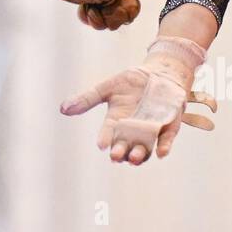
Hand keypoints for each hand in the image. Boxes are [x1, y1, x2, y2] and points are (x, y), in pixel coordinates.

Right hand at [60, 37, 215, 164]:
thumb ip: (88, 99)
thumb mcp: (108, 87)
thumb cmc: (132, 82)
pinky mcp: (168, 129)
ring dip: (139, 155)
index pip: (109, 134)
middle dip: (121, 152)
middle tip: (116, 156)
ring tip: (134, 157)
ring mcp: (151, 131)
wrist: (160, 74)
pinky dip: (164, 148)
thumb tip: (62, 109)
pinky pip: (166, 141)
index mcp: (116, 122)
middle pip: (125, 147)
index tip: (101, 144)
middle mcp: (133, 131)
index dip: (105, 139)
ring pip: (144, 149)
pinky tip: (161, 153)